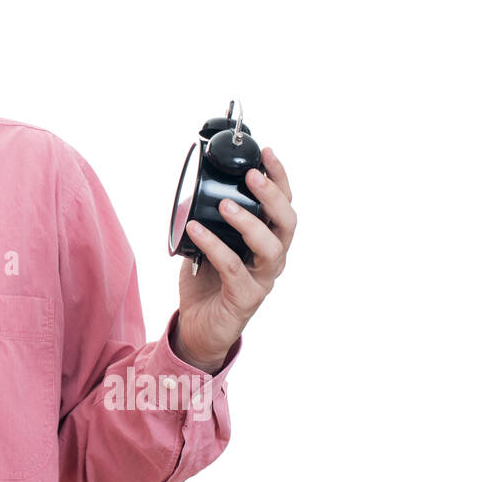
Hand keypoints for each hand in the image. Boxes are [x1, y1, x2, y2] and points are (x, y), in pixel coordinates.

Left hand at [174, 147, 296, 372]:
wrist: (197, 328)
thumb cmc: (207, 283)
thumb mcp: (209, 243)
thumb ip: (209, 219)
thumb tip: (195, 188)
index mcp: (267, 241)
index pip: (283, 205)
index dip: (279, 178)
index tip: (266, 152)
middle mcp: (271, 259)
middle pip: (287, 223)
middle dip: (273, 196)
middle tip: (252, 175)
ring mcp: (262, 279)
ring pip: (270, 247)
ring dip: (249, 222)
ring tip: (225, 203)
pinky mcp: (245, 298)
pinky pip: (233, 268)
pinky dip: (214, 245)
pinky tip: (195, 230)